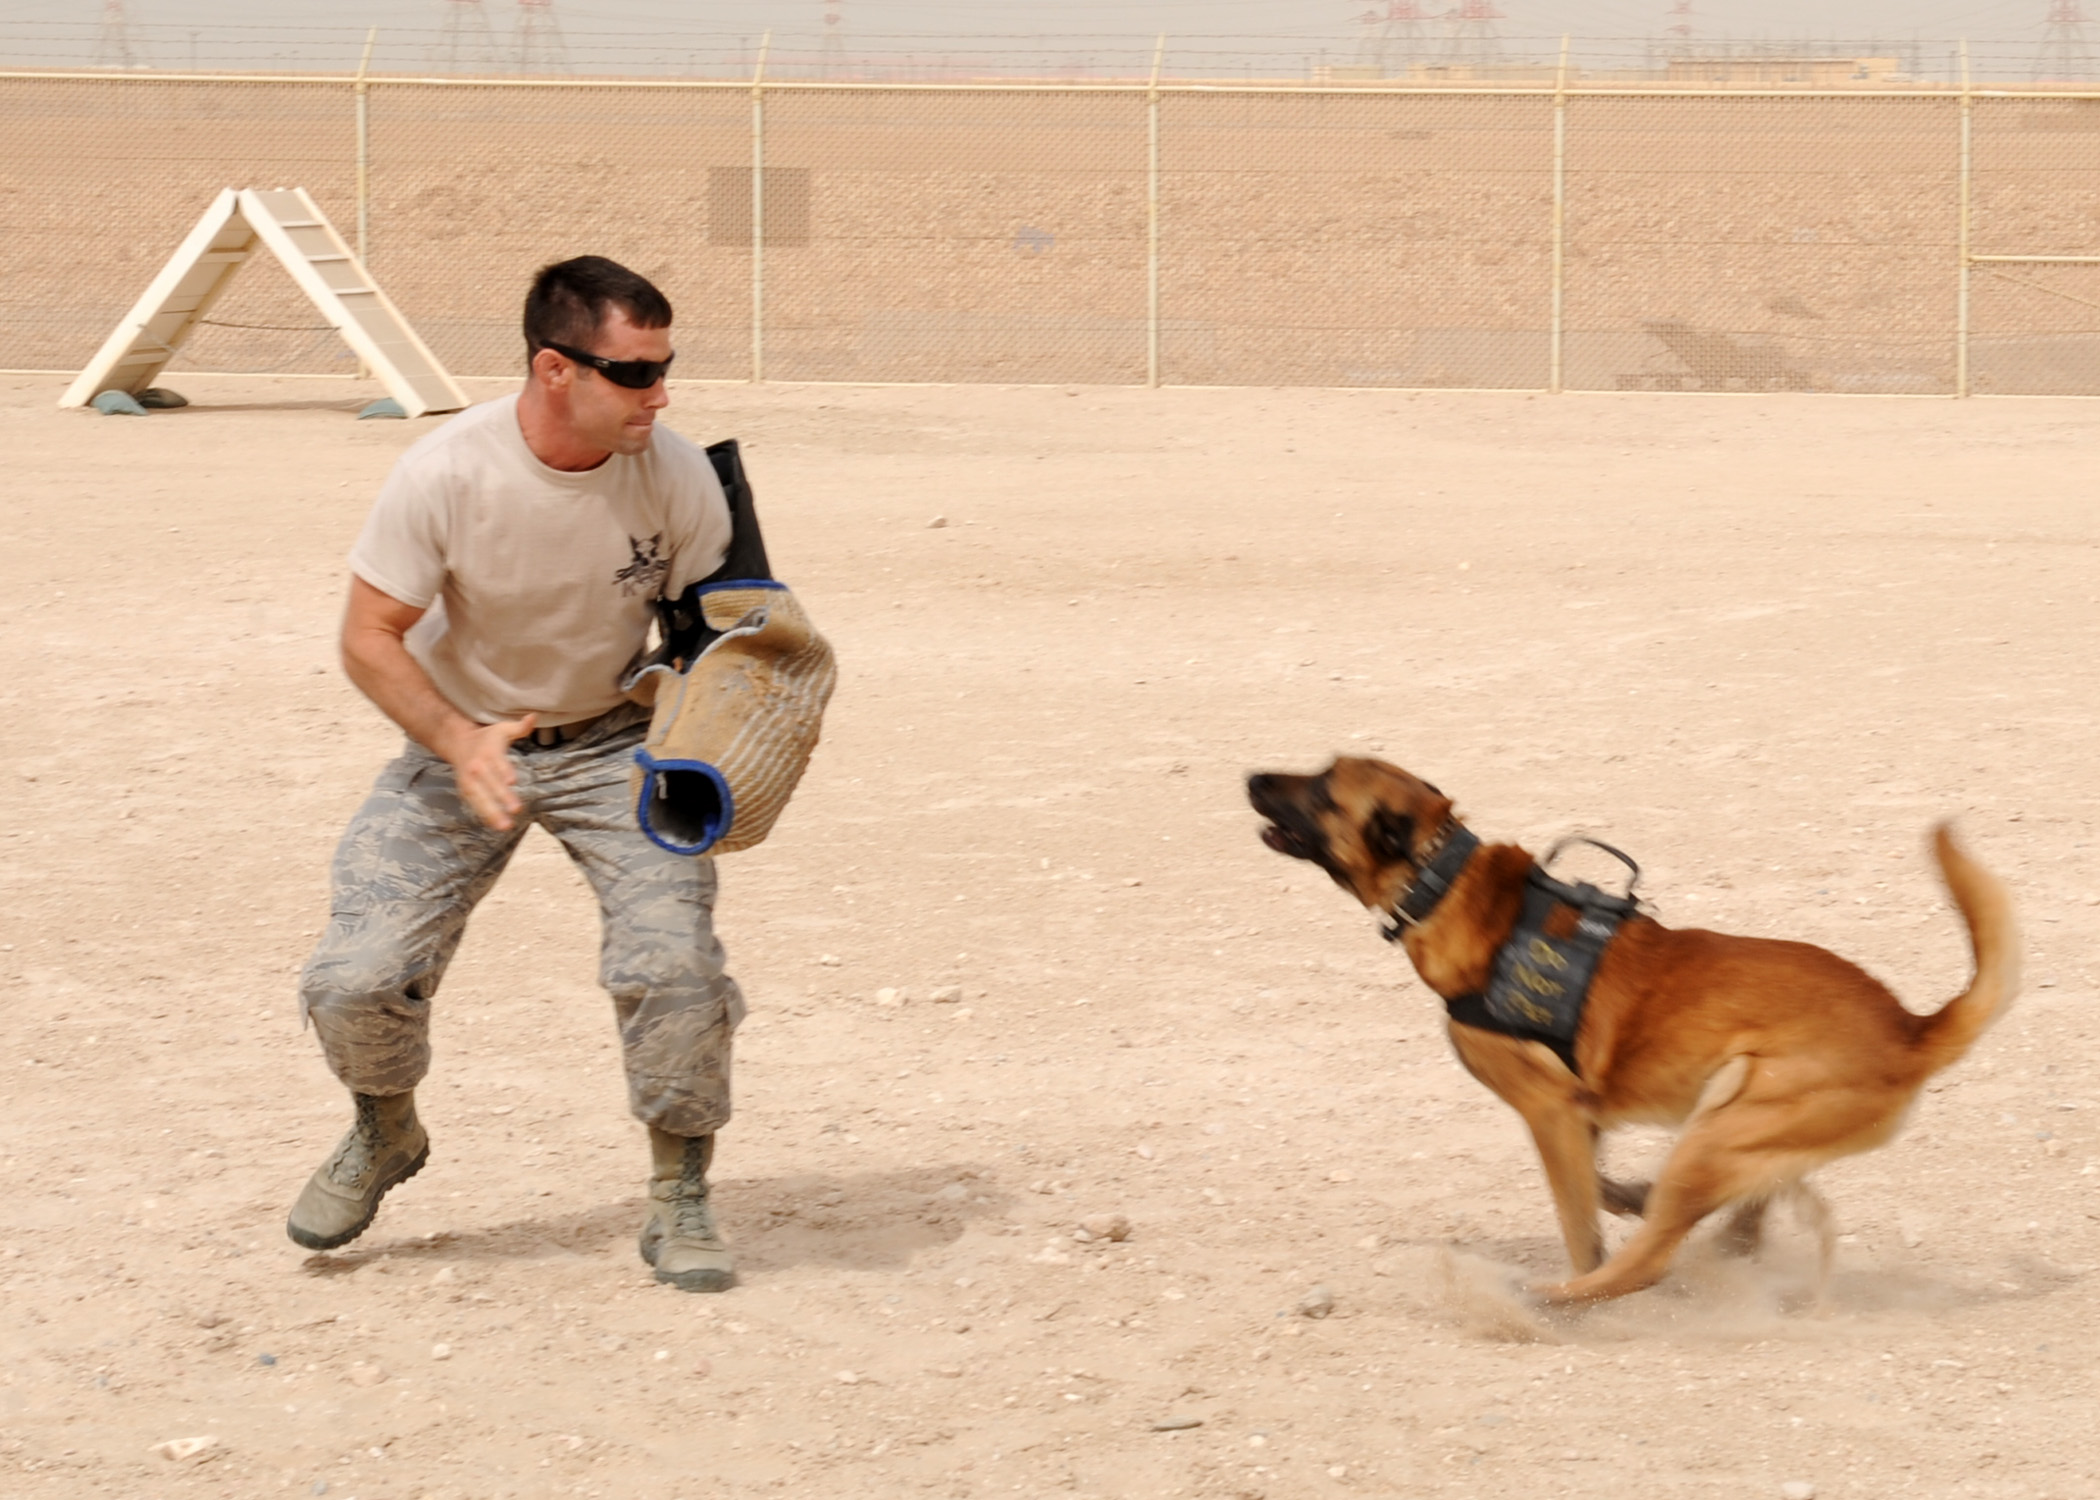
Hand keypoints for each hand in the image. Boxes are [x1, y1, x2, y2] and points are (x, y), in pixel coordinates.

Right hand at [444, 714, 535, 829]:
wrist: (457, 742)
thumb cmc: (486, 737)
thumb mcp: (502, 729)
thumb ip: (520, 727)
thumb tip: (534, 716)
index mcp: (488, 751)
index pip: (497, 763)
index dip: (504, 771)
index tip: (512, 781)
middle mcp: (478, 767)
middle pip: (490, 784)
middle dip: (501, 797)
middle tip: (516, 809)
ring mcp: (470, 780)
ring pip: (480, 798)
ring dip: (492, 813)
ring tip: (505, 826)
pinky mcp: (466, 790)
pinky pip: (475, 804)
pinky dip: (485, 815)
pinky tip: (497, 826)